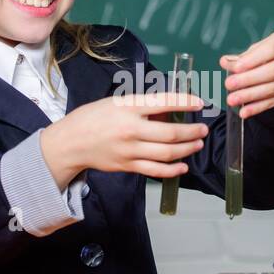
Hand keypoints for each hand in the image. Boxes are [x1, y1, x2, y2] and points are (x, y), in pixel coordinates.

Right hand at [40, 93, 208, 187]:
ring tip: (197, 144)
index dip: (185, 102)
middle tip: (203, 129)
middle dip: (191, 131)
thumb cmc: (93, 118)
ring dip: (186, 149)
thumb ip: (142, 106)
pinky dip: (172, 170)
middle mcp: (130, 129)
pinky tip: (183, 166)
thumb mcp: (116, 102)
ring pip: (166, 153)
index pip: (163, 102)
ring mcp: (129, 150)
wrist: (70, 142)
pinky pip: (155, 170)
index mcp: (127, 107)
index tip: (199, 103)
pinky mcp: (127, 166)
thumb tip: (170, 110)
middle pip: (170, 133)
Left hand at [221, 28, 273, 118]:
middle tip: (228, 84)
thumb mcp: (260, 50)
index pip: (270, 49)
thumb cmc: (272, 55)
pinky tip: (244, 111)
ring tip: (232, 99)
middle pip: (271, 71)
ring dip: (249, 95)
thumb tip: (225, 62)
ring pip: (272, 88)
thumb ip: (243, 57)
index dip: (252, 60)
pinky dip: (257, 107)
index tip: (235, 68)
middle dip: (247, 79)